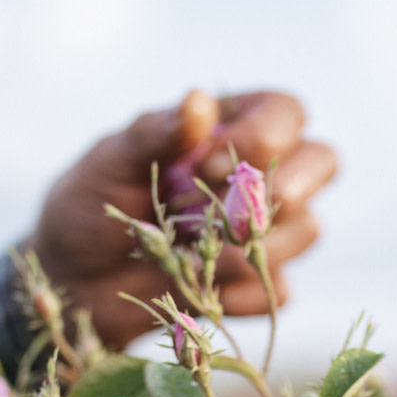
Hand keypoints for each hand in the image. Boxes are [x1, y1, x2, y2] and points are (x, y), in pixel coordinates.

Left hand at [29, 88, 338, 348]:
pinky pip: (279, 290)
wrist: (73, 278)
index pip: (286, 113)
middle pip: (323, 162)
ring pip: (308, 229)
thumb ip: (154, 134)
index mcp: (230, 126)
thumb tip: (198, 102)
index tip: (201, 164)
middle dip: (281, 191)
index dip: (261, 138)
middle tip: (224, 215)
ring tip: (193, 256)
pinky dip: (240, 295)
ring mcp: (264, 231)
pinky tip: (196, 292)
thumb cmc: (89, 204)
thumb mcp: (110, 162)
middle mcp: (259, 173)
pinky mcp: (256, 283)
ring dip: (253, 247)